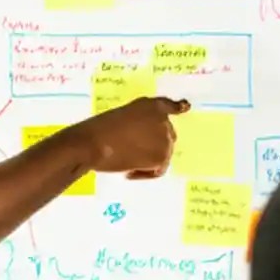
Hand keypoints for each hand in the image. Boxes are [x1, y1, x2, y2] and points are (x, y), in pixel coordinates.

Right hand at [66, 96, 190, 177]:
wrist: (94, 143)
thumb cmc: (98, 130)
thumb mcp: (121, 117)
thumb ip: (137, 123)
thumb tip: (143, 140)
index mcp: (151, 105)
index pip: (169, 106)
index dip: (178, 107)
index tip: (185, 106)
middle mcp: (163, 120)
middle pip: (167, 137)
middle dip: (154, 145)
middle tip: (132, 153)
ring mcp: (165, 139)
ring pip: (163, 155)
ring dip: (147, 162)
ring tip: (125, 163)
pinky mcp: (162, 157)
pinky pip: (158, 170)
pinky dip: (144, 174)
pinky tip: (128, 172)